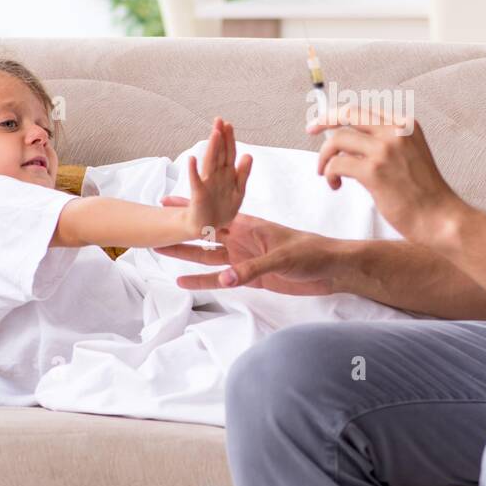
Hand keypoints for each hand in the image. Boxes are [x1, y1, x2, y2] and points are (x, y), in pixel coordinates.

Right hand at [155, 195, 336, 294]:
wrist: (331, 269)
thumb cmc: (311, 252)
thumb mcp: (281, 257)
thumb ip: (252, 268)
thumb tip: (224, 279)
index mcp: (249, 226)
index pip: (214, 216)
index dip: (191, 209)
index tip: (167, 204)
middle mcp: (243, 240)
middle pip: (205, 236)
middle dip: (181, 233)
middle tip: (154, 232)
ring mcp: (245, 259)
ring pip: (209, 258)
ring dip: (186, 256)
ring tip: (161, 252)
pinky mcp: (250, 277)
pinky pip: (222, 279)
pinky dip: (203, 281)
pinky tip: (183, 281)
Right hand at [184, 117, 252, 237]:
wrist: (207, 227)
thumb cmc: (222, 208)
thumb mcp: (238, 191)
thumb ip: (243, 174)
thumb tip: (248, 154)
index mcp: (226, 174)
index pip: (229, 153)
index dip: (229, 139)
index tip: (228, 124)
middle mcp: (216, 175)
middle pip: (219, 153)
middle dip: (220, 137)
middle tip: (219, 120)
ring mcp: (207, 183)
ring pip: (211, 162)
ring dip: (212, 148)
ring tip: (214, 134)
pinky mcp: (199, 194)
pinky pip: (196, 181)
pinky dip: (193, 171)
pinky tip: (191, 160)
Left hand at [308, 103, 463, 247]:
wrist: (441, 218)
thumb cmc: (425, 195)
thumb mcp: (412, 155)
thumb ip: (388, 143)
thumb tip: (351, 142)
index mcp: (406, 125)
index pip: (364, 110)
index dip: (340, 114)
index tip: (327, 123)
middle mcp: (395, 131)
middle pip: (348, 113)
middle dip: (324, 119)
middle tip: (311, 130)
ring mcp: (385, 150)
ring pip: (337, 139)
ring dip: (325, 157)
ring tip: (326, 173)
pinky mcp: (374, 172)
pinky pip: (337, 164)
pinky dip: (330, 174)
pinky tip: (336, 186)